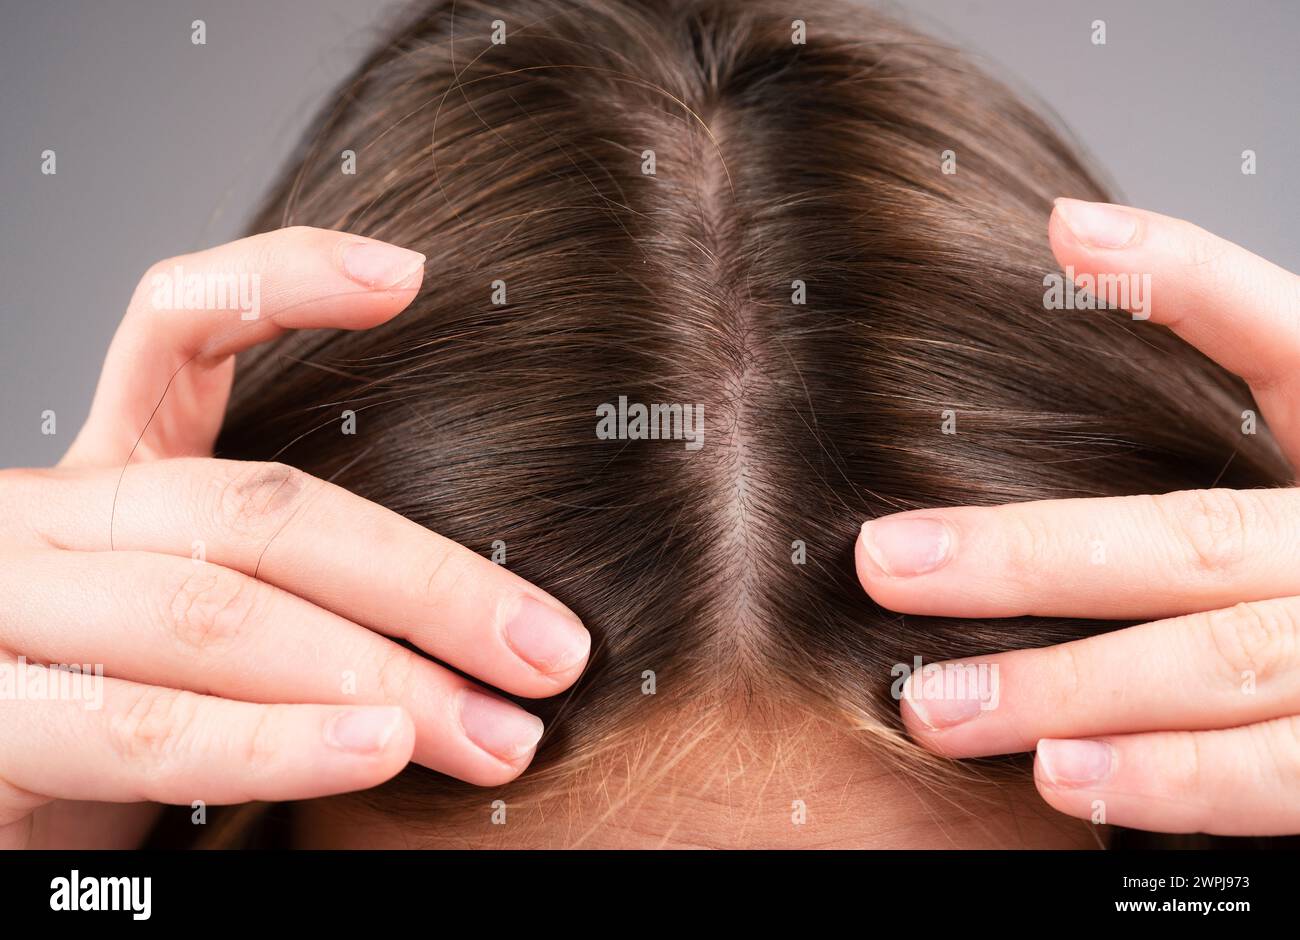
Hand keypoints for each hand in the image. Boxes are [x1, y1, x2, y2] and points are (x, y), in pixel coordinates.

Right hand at [0, 227, 589, 847]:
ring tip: (497, 732)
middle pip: (254, 508)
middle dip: (426, 585)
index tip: (406, 275)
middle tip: (552, 651)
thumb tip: (489, 611)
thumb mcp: (197, 630)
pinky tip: (375, 749)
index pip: (172, 328)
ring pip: (214, 611)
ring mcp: (6, 608)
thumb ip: (291, 588)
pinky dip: (275, 740)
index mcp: (107, 479)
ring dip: (380, 675)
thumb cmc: (114, 715)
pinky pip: (145, 726)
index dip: (278, 283)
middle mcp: (49, 521)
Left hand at [857, 200, 1299, 835]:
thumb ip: (1204, 404)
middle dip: (1033, 558)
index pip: (1285, 342)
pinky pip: (1277, 773)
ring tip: (937, 704)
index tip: (1065, 230)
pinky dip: (1171, 777)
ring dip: (1073, 685)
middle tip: (883, 564)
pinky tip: (1063, 774)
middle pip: (1199, 537)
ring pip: (1225, 661)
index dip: (1192, 279)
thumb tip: (1070, 237)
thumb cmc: (1293, 568)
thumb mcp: (1270, 471)